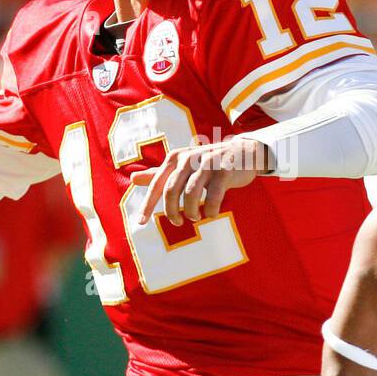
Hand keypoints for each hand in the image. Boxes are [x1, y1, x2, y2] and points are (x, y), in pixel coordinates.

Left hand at [133, 138, 270, 226]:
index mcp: (175, 158)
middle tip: (177, 223)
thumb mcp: (182, 166)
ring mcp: (207, 163)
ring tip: (195, 217)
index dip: (148, 205)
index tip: (140, 222)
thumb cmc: (209, 164)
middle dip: (171, 211)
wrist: (244, 153)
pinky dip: (210, 210)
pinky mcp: (224, 170)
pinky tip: (211, 214)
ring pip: (191, 194)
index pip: (157, 184)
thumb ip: (159, 174)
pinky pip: (213, 196)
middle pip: (171, 190)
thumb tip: (132, 178)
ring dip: (191, 212)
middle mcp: (189, 158)